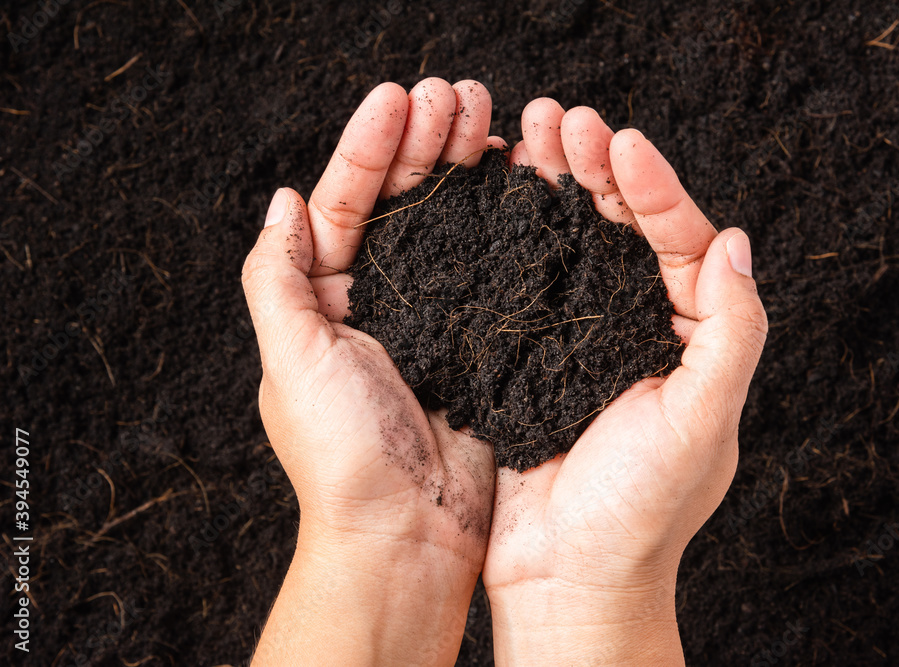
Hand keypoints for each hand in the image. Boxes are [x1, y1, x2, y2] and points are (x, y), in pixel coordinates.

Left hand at [242, 78, 501, 665]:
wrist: (410, 531)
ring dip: (467, 168)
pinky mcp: (482, 337)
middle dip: (427, 142)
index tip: (400, 97)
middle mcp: (381, 299)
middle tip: (461, 94)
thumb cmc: (343, 453)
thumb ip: (278, 277)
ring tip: (492, 118)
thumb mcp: (290, 358)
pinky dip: (507, 222)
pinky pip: (494, 265)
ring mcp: (435, 315)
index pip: (346, 201)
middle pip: (402, 201)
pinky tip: (521, 182)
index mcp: (327, 298)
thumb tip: (282, 201)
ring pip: (452, 224)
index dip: (371, 146)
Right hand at [484, 100, 768, 664]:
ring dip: (552, 188)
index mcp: (689, 338)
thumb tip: (736, 243)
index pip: (683, 241)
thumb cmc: (640, 514)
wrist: (567, 577)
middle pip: (622, 230)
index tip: (619, 142)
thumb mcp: (703, 422)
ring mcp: (578, 338)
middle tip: (560, 118)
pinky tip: (494, 198)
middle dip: (595, 170)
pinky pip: (524, 281)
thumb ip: (730, 333)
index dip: (654, 188)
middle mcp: (636, 328)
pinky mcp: (528, 355)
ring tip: (527, 136)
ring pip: (570, 245)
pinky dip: (512, 235)